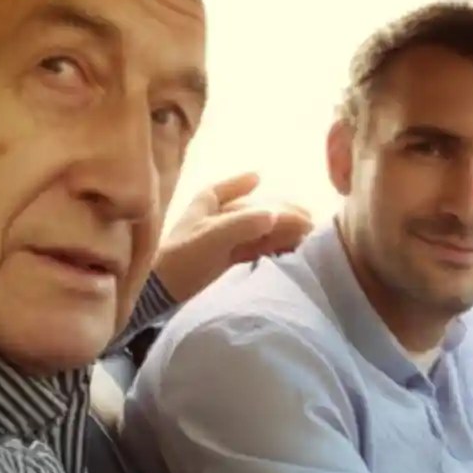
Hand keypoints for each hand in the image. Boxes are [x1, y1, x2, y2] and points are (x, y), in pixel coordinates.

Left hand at [154, 173, 313, 302]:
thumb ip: (242, 224)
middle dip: (282, 213)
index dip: (242, 182)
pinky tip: (290, 250)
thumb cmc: (182, 259)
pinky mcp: (228, 259)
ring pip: (259, 229)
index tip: (259, 177)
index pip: (225, 187)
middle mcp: (216, 217)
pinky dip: (274, 247)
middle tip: (310, 222)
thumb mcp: (211, 238)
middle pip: (255, 210)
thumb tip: (274, 214)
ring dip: (282, 231)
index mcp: (207, 202)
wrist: (163, 295)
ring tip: (308, 237)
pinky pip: (257, 247)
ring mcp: (223, 239)